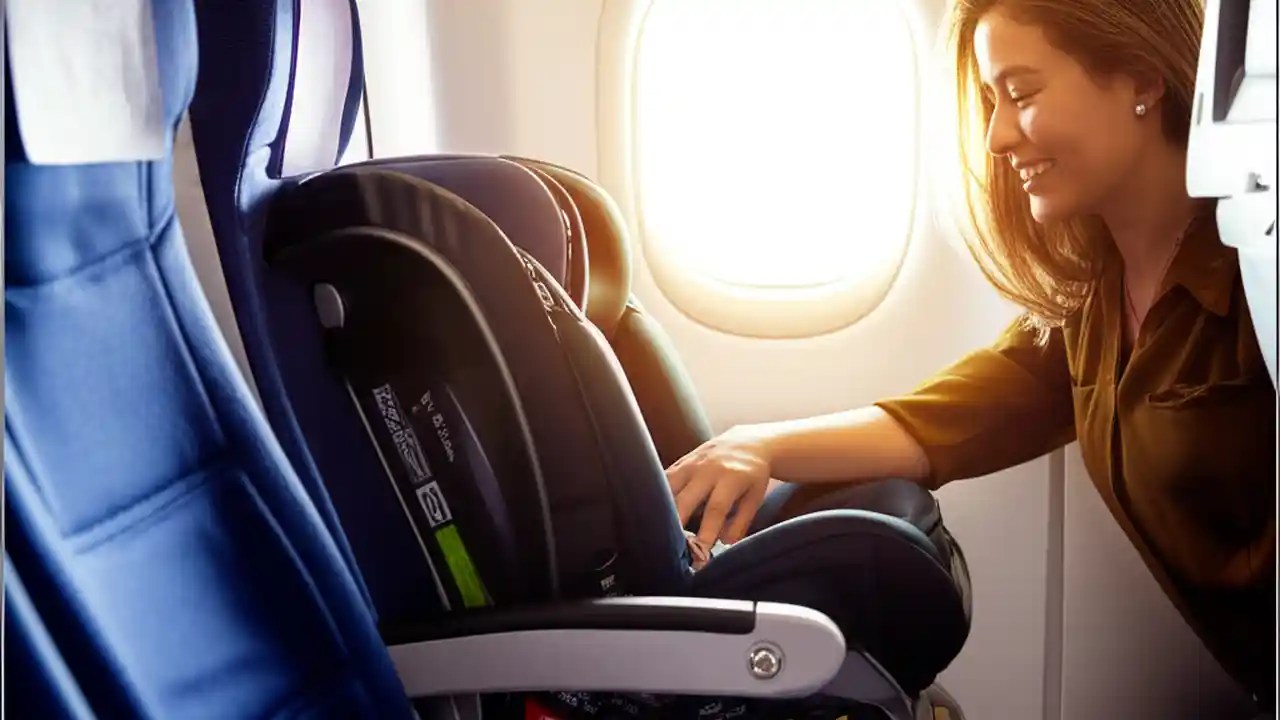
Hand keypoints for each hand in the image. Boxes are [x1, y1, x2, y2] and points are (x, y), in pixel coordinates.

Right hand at [665, 426, 773, 546]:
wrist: (746, 441)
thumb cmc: (752, 475)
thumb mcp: (754, 497)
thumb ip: (741, 522)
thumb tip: (724, 544)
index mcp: (731, 478)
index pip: (716, 509)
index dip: (706, 534)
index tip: (699, 556)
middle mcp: (708, 469)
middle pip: (685, 499)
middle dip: (677, 525)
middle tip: (672, 549)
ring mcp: (692, 463)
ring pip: (669, 488)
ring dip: (662, 511)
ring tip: (656, 533)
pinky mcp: (681, 461)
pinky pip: (664, 479)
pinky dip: (657, 496)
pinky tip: (652, 513)